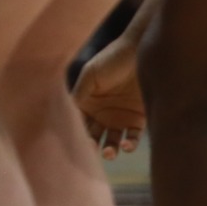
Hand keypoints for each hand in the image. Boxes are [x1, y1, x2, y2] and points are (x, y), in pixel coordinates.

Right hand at [73, 36, 144, 158]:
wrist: (140, 53)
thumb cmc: (112, 60)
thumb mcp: (91, 75)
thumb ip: (79, 94)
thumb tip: (66, 114)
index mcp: (87, 102)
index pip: (78, 122)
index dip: (76, 133)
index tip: (76, 142)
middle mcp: (102, 113)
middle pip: (93, 135)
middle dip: (91, 146)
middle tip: (92, 149)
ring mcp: (120, 117)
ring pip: (113, 141)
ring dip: (110, 150)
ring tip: (109, 152)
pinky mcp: (139, 118)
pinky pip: (133, 137)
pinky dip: (129, 144)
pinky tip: (126, 145)